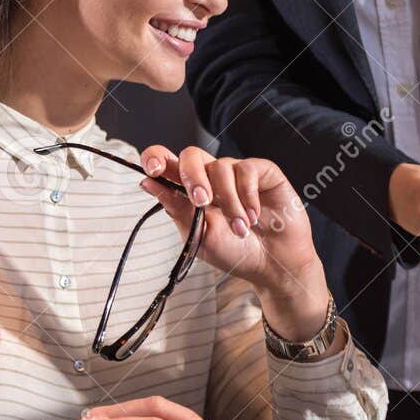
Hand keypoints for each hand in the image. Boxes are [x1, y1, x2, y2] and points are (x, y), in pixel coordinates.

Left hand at [138, 144, 330, 341]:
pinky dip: (248, 195)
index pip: (166, 162)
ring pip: (221, 166)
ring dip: (229, 202)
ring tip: (240, 228)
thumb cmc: (235, 251)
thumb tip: (147, 182)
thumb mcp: (199, 235)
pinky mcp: (262, 171)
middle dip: (193, 177)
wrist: (273, 264)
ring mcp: (236, 172)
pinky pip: (247, 169)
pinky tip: (254, 215)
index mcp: (189, 190)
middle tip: (202, 202)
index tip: (153, 170)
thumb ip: (176, 208)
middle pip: (191, 155)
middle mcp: (211, 176)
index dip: (155, 158)